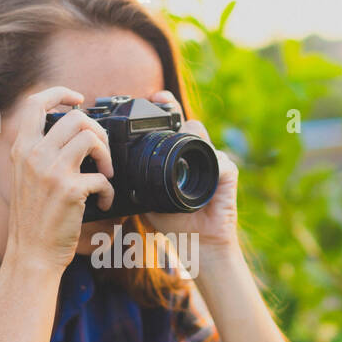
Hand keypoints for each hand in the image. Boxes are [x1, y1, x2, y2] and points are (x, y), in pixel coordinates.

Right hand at [6, 86, 114, 272]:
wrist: (31, 254)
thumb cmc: (33, 219)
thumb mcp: (24, 178)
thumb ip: (39, 154)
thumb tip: (69, 134)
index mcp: (21, 149)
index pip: (35, 102)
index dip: (59, 93)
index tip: (78, 98)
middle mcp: (34, 155)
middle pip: (76, 117)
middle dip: (98, 131)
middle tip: (101, 153)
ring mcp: (51, 172)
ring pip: (91, 137)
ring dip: (106, 155)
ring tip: (105, 173)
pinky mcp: (69, 190)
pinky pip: (102, 178)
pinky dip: (108, 191)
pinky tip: (102, 202)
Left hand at [143, 89, 239, 249]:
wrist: (197, 243)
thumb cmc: (174, 222)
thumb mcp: (148, 200)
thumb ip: (137, 183)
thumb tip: (114, 170)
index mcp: (177, 157)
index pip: (171, 127)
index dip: (164, 109)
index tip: (153, 98)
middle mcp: (195, 154)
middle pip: (186, 123)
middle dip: (174, 109)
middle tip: (161, 98)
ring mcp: (213, 161)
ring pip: (202, 135)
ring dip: (192, 136)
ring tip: (183, 138)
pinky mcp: (228, 173)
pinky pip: (220, 161)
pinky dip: (211, 166)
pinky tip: (203, 177)